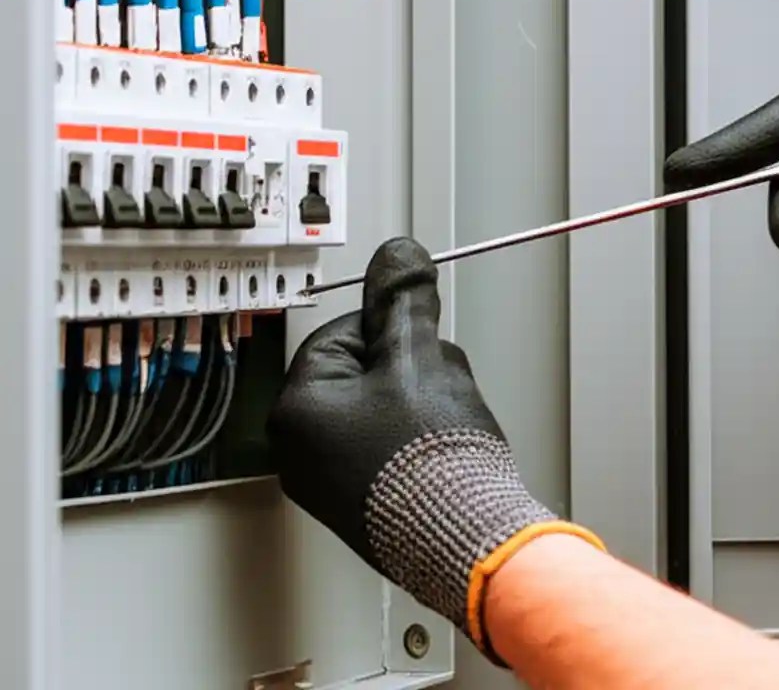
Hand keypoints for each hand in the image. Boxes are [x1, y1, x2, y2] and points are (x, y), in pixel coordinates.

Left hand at [267, 237, 602, 663]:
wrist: (465, 539)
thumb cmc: (433, 462)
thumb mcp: (421, 360)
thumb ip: (404, 302)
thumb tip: (397, 255)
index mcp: (297, 409)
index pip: (343, 334)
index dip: (395, 337)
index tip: (424, 354)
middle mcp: (298, 451)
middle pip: (362, 373)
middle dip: (408, 374)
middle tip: (435, 396)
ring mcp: (327, 483)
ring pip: (379, 411)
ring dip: (417, 408)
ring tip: (442, 431)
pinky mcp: (359, 505)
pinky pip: (385, 451)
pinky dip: (416, 446)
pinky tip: (441, 457)